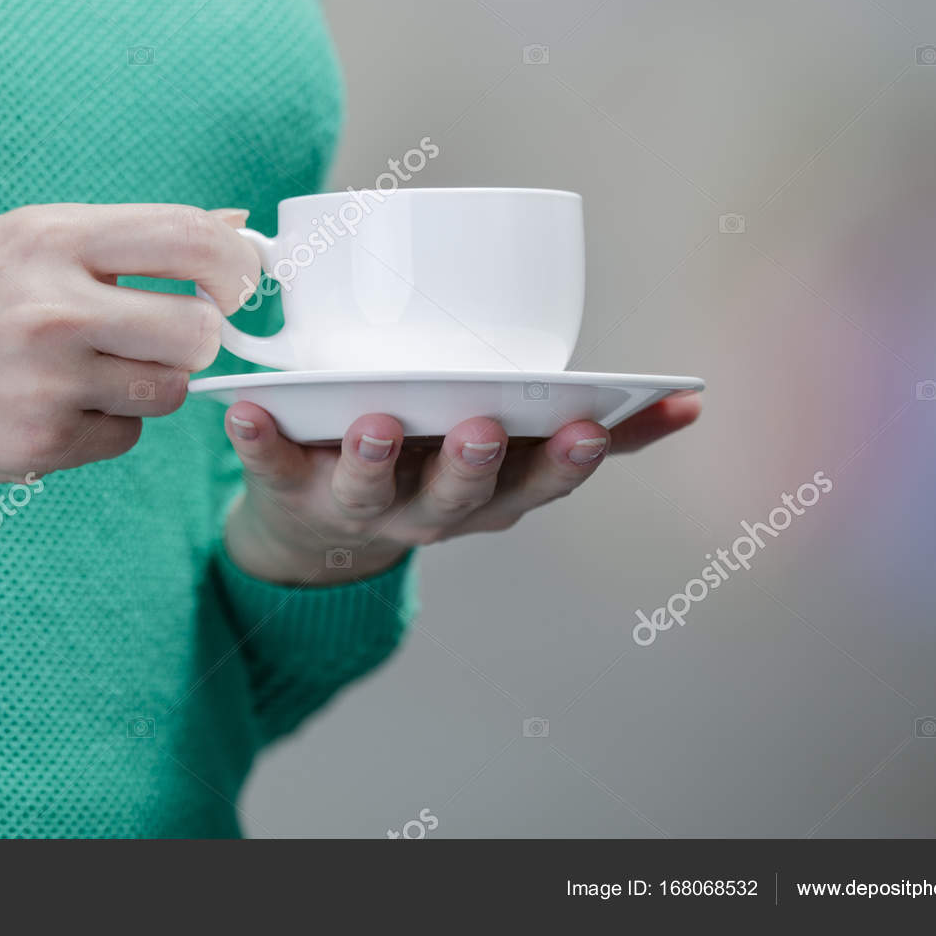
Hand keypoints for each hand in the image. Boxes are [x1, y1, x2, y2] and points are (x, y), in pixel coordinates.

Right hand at [0, 204, 258, 527]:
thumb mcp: (8, 240)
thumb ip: (116, 235)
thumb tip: (230, 222)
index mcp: (47, 238)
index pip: (191, 239)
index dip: (236, 263)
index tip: (241, 281)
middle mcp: (54, 306)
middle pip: (199, 329)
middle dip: (199, 337)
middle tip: (172, 337)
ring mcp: (48, 380)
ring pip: (168, 391)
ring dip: (150, 384)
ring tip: (96, 372)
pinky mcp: (40, 443)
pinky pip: (122, 437)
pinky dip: (104, 426)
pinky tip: (54, 408)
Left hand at [221, 393, 702, 583]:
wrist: (324, 530)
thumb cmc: (438, 467)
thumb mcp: (522, 459)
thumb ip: (604, 433)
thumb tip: (690, 405)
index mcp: (491, 496)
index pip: (540, 485)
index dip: (566, 462)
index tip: (591, 425)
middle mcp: (428, 510)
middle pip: (458, 497)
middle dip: (474, 465)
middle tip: (482, 426)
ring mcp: (358, 502)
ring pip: (372, 490)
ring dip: (377, 457)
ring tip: (378, 421)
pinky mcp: (290, 486)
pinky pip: (272, 467)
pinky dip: (257, 440)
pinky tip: (244, 410)